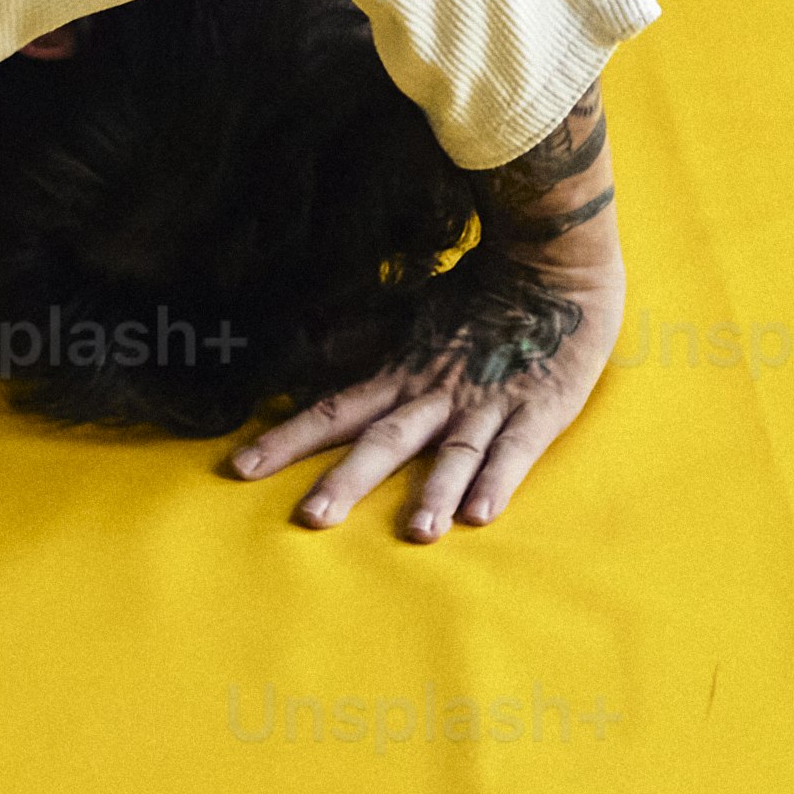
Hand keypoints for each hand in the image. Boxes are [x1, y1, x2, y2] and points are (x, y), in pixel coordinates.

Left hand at [230, 219, 621, 542]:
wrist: (552, 262)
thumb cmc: (478, 294)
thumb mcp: (410, 314)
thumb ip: (360, 336)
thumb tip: (305, 348)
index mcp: (400, 376)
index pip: (334, 411)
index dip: (287, 438)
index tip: (241, 468)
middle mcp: (435, 395)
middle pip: (385, 440)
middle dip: (348, 479)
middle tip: (311, 518)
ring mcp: (487, 403)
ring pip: (454, 451)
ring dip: (435, 491)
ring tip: (417, 532)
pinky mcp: (538, 409)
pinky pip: (516, 449)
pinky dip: (498, 480)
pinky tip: (483, 513)